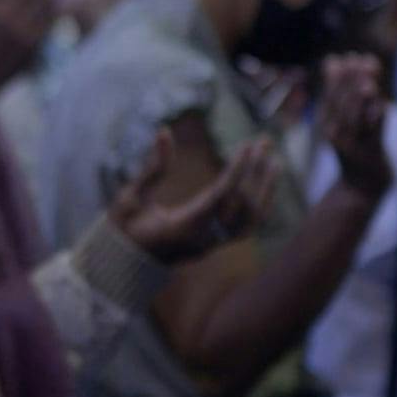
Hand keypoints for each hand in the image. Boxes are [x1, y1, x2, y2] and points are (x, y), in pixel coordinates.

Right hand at [110, 133, 278, 262]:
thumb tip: (165, 131)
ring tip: (273, 161)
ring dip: (265, 189)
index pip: (220, 196)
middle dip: (256, 171)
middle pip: (241, 205)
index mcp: (183, 226)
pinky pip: (246, 227)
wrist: (123, 265)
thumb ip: (152, 167)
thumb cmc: (123, 229)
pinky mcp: (214, 245)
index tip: (248, 145)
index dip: (237, 170)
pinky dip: (259, 205)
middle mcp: (203, 238)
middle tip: (264, 141)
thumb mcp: (130, 197)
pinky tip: (263, 184)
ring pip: (251, 220)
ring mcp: (211, 245)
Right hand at [315, 51, 393, 196]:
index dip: (338, 77)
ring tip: (369, 83)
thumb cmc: (354, 145)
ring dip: (363, 101)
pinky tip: (384, 106)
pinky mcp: (371, 156)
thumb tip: (334, 59)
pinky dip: (379, 121)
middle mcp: (336, 134)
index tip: (347, 57)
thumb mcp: (341, 119)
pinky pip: (375, 136)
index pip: (330, 96)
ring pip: (356, 120)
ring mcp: (353, 147)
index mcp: (327, 123)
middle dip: (352, 82)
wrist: (361, 187)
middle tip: (362, 60)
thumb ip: (340, 91)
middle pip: (342, 105)